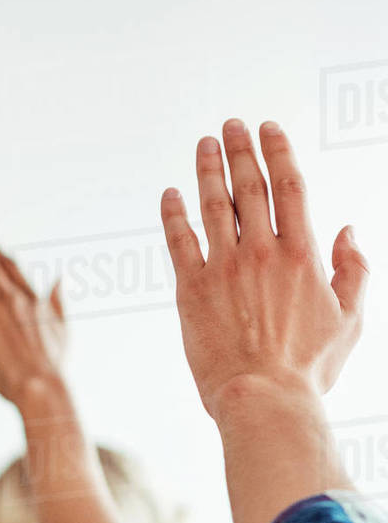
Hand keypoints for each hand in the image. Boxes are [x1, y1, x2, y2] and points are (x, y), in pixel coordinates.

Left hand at [160, 119, 369, 420]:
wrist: (262, 397)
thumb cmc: (307, 367)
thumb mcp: (350, 318)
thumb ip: (354, 270)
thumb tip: (348, 231)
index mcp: (302, 254)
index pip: (289, 186)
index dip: (277, 151)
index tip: (269, 128)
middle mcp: (261, 252)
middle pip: (249, 186)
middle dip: (240, 150)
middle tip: (230, 125)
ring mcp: (223, 269)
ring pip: (213, 205)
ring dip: (207, 170)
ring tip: (203, 145)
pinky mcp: (190, 290)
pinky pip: (179, 242)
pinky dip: (173, 214)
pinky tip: (169, 194)